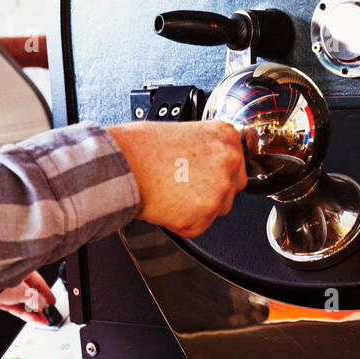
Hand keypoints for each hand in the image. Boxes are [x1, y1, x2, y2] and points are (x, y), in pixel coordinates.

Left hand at [0, 271, 55, 322]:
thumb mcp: (22, 290)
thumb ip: (35, 298)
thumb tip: (43, 303)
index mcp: (17, 265)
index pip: (37, 278)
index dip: (46, 290)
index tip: (51, 300)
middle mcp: (9, 274)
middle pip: (28, 290)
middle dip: (39, 303)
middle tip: (47, 312)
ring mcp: (1, 286)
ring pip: (20, 299)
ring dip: (31, 310)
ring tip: (41, 320)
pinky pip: (11, 305)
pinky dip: (21, 312)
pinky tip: (30, 318)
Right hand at [106, 120, 246, 237]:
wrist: (122, 164)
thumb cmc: (142, 147)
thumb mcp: (186, 131)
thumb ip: (208, 150)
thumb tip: (211, 165)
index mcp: (226, 136)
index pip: (237, 164)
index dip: (218, 172)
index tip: (204, 175)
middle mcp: (228, 161)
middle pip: (232, 189)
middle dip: (212, 191)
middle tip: (184, 185)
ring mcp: (219, 190)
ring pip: (217, 210)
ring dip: (198, 208)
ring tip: (172, 193)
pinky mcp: (204, 216)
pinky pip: (198, 226)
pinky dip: (182, 223)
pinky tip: (167, 205)